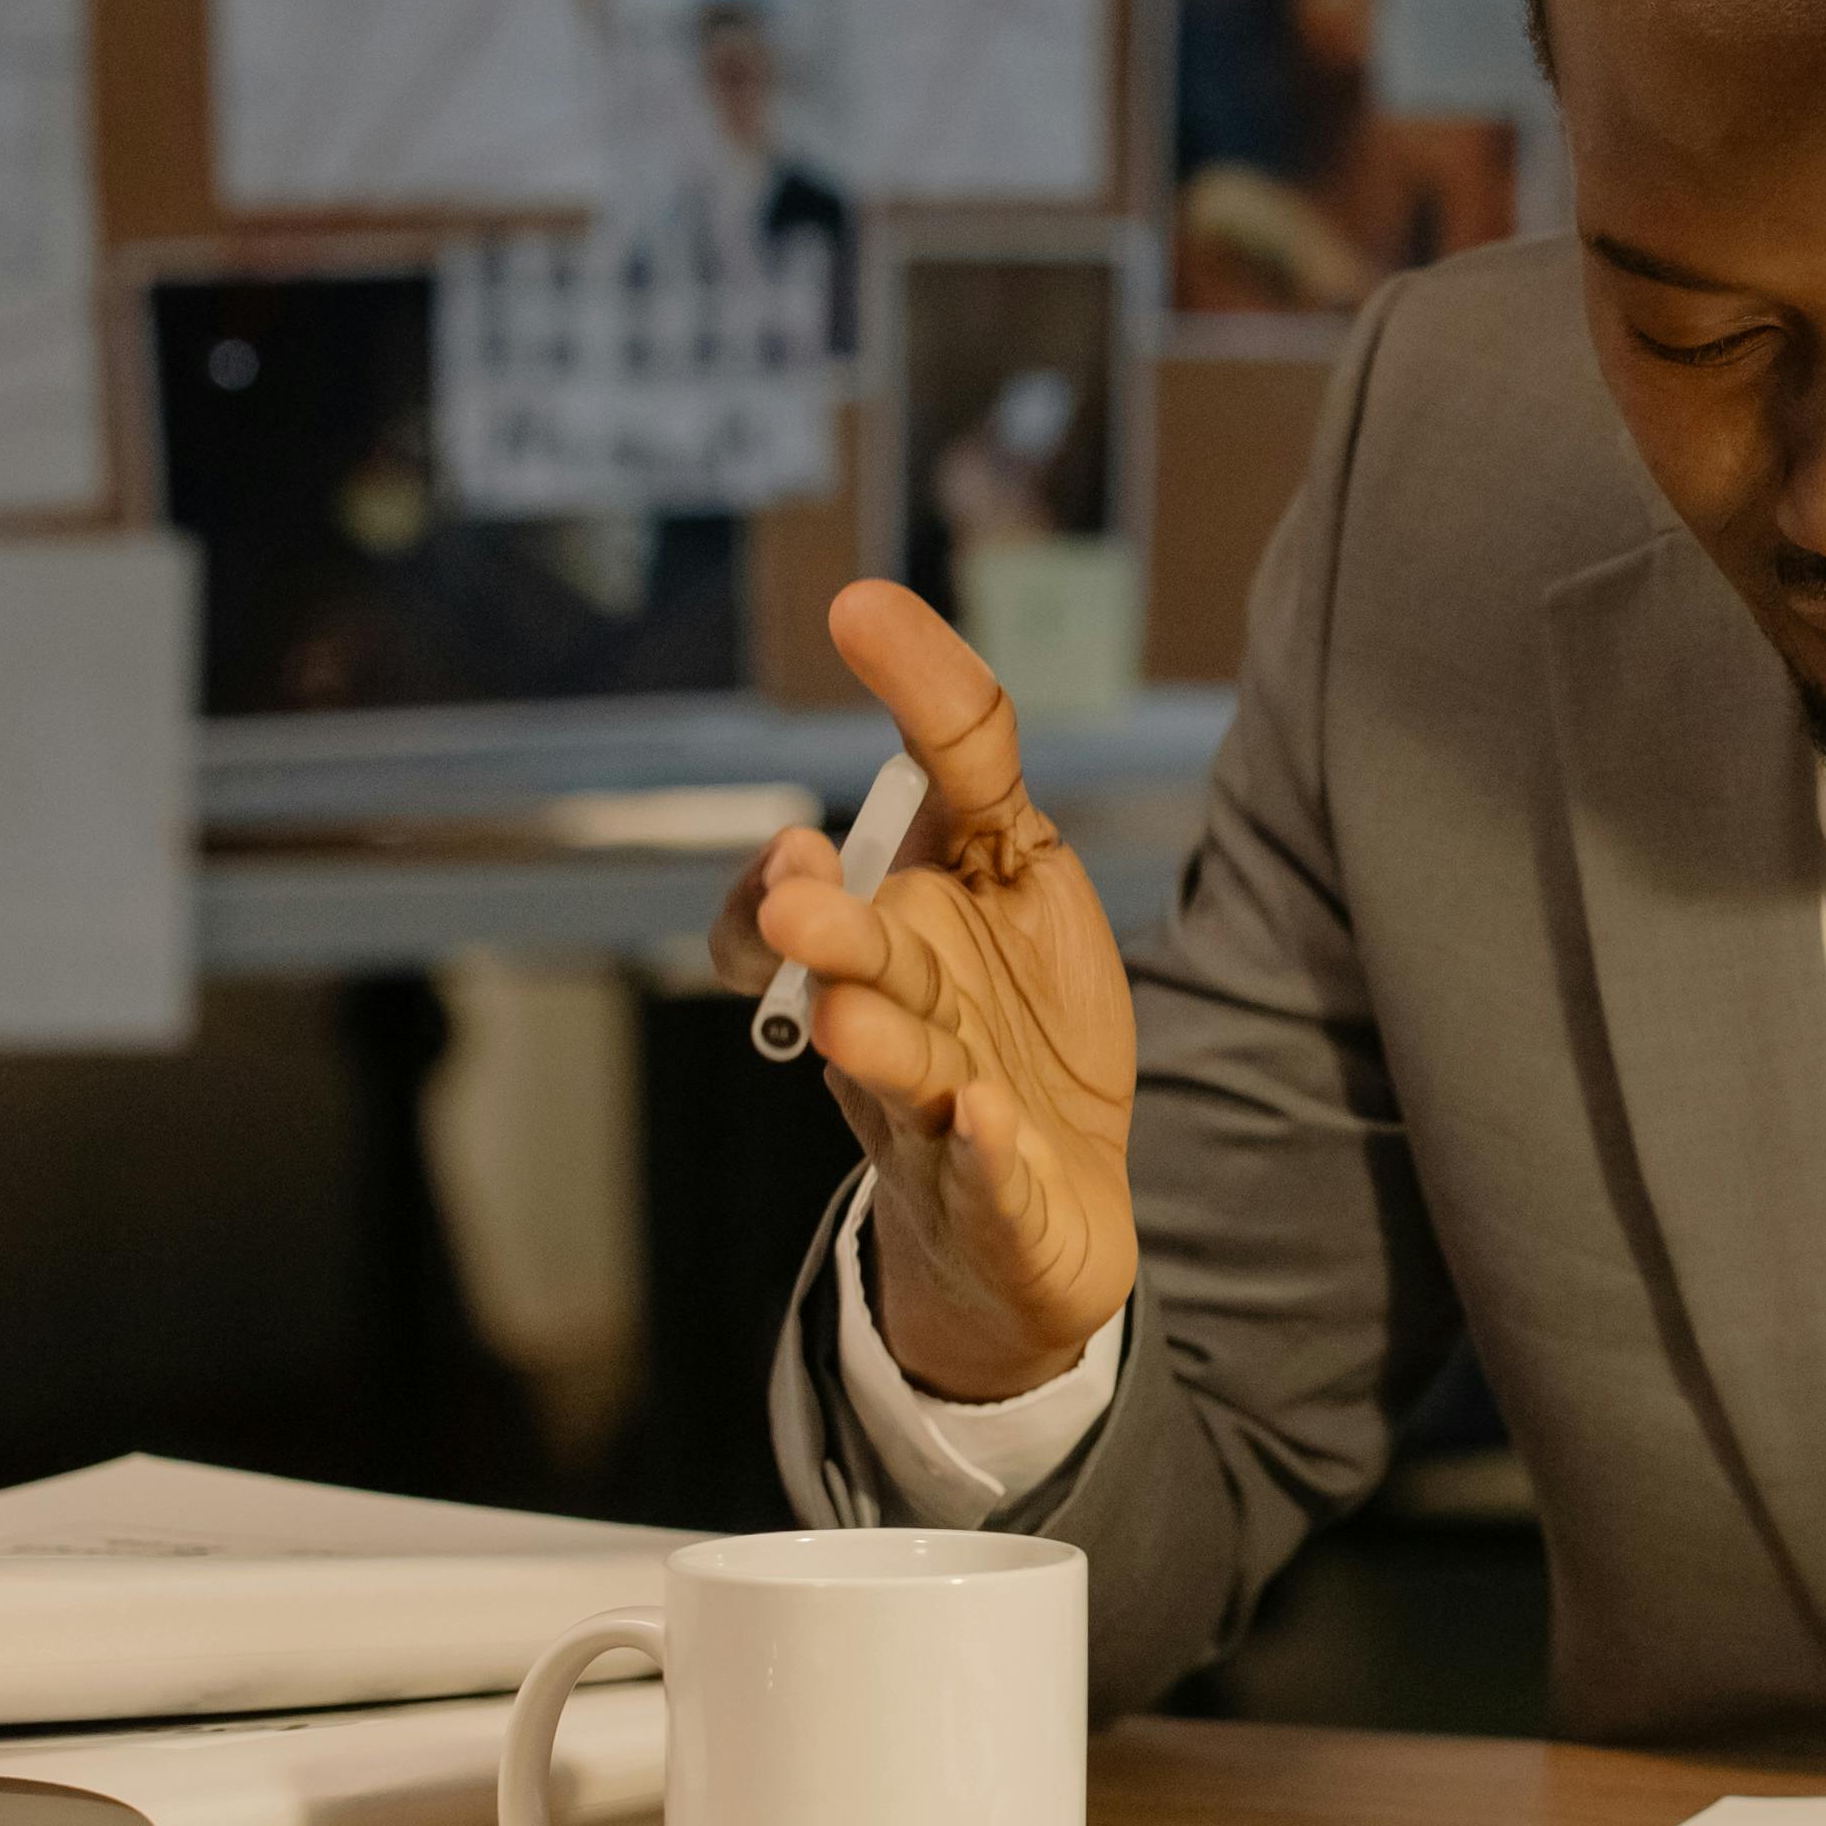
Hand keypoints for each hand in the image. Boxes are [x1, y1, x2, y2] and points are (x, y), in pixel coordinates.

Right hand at [710, 584, 1138, 1397]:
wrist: (1030, 1217)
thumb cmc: (1015, 1022)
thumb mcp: (1014, 871)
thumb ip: (966, 758)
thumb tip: (870, 608)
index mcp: (897, 922)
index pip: (842, 854)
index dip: (858, 760)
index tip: (856, 613)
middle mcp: (900, 1010)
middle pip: (852, 962)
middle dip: (819, 927)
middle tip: (795, 891)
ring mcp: (943, 1111)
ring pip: (900, 1072)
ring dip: (878, 1041)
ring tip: (844, 1016)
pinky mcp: (1002, 1199)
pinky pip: (988, 1180)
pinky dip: (984, 1157)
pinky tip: (988, 1119)